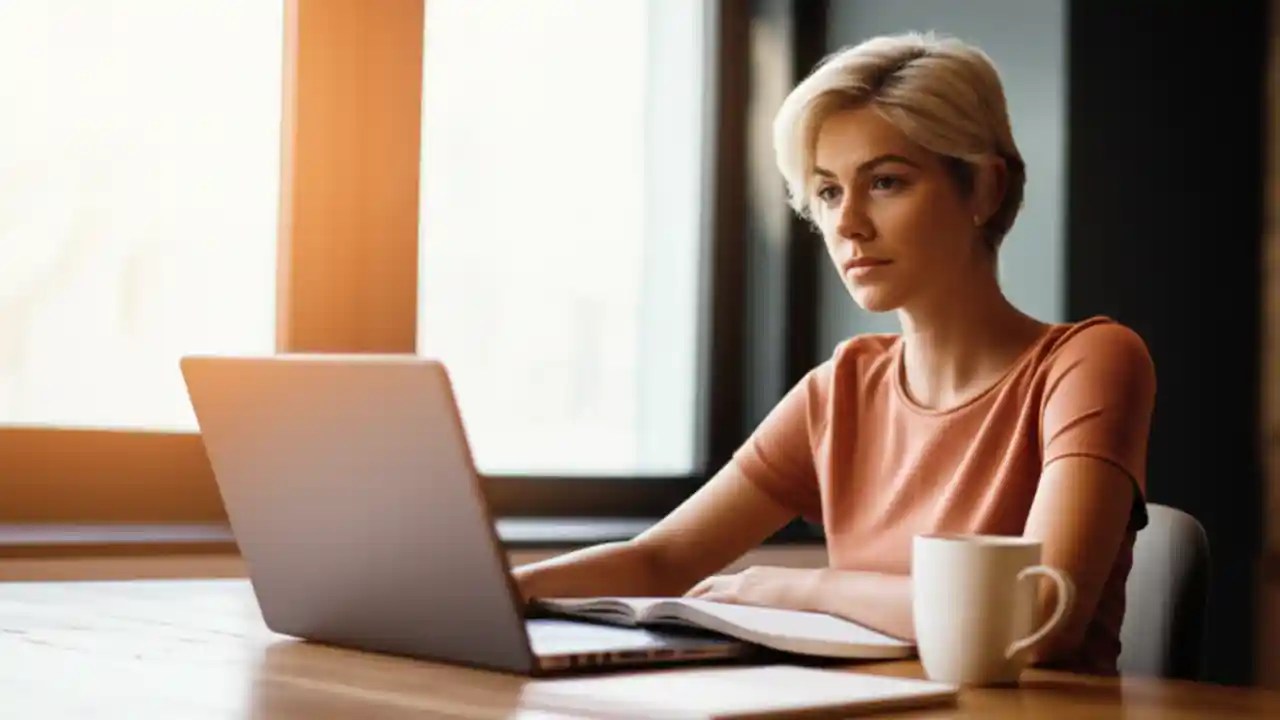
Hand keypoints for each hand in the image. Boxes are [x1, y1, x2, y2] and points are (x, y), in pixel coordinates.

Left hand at [683, 566, 821, 611]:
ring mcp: (743, 586)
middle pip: (708, 584)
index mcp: (757, 577)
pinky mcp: (742, 597)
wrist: (822, 591)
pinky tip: (684, 615)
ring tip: (672, 611)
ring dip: (689, 600)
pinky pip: (711, 602)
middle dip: (691, 594)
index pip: (723, 583)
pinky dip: (696, 607)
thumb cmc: (815, 599)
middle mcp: (746, 577)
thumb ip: (775, 604)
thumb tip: (774, 615)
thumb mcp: (789, 598)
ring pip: (706, 592)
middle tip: (674, 606)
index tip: (694, 599)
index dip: (706, 592)